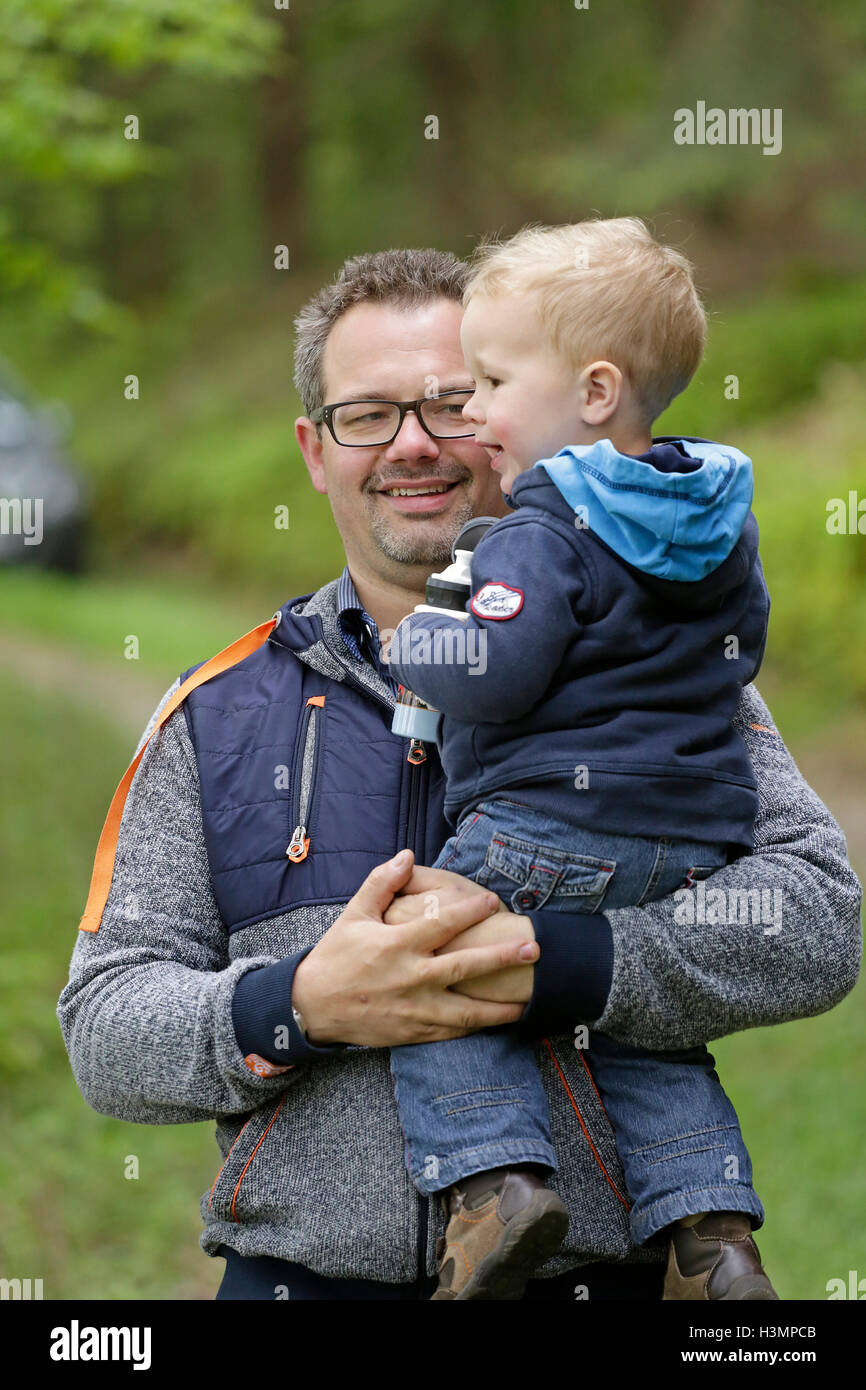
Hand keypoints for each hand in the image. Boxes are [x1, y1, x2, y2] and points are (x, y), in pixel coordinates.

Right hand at [291, 850, 539, 1047]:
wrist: (312, 1006)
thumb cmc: (336, 956)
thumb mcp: (354, 914)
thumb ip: (382, 883)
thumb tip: (407, 856)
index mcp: (396, 945)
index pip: (442, 924)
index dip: (470, 911)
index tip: (494, 901)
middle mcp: (410, 978)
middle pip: (464, 967)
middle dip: (501, 958)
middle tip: (532, 948)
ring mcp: (413, 1009)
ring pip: (465, 1011)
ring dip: (498, 1007)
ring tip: (526, 1001)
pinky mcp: (412, 1032)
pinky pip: (450, 1032)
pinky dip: (476, 1028)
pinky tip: (496, 1023)